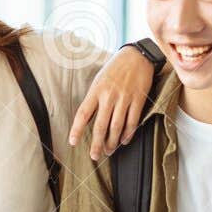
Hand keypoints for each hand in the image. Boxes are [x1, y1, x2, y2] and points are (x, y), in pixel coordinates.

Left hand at [68, 46, 154, 161]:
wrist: (137, 56)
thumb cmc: (115, 68)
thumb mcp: (99, 80)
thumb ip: (94, 98)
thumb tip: (88, 119)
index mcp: (96, 90)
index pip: (83, 113)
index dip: (77, 129)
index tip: (73, 142)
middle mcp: (109, 96)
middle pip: (100, 125)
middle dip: (97, 144)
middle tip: (95, 156)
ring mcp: (124, 98)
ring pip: (117, 126)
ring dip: (112, 142)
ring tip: (109, 151)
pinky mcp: (138, 99)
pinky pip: (132, 121)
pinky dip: (128, 133)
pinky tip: (124, 141)